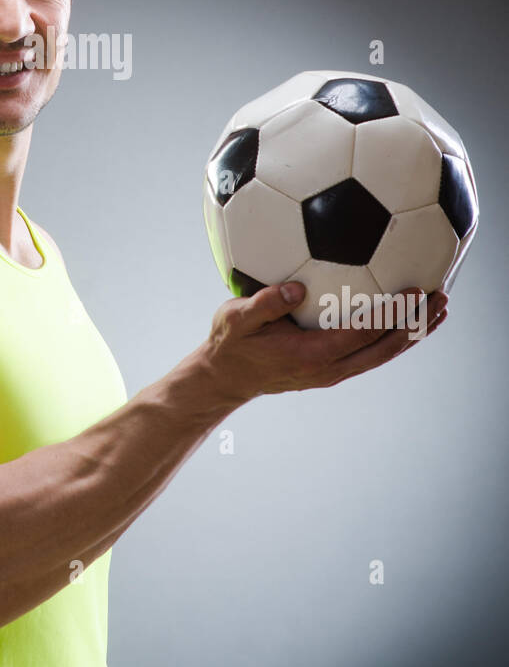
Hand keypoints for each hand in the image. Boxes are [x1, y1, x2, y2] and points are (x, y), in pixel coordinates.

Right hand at [205, 281, 448, 403]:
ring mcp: (332, 372)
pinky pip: (372, 354)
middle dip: (414, 324)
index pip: (362, 333)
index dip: (390, 313)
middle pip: (383, 348)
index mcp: (311, 354)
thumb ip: (264, 304)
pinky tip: (408, 323)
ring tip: (439, 311)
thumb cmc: (230, 342)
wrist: (225, 378)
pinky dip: (395, 339)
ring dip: (412, 334)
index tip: (412, 291)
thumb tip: (297, 288)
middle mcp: (328, 368)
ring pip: (382, 355)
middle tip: (441, 298)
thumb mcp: (236, 319)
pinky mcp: (331, 369)